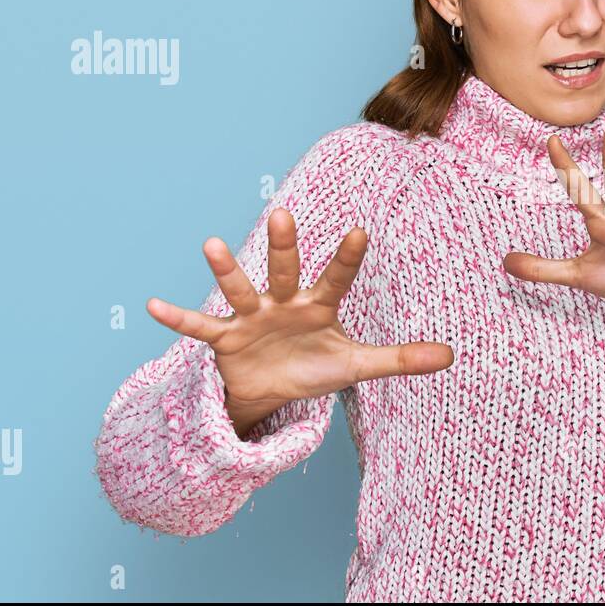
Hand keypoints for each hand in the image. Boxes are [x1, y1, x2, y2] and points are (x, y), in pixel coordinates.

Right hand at [147, 208, 453, 434]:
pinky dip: (178, 319)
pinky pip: (200, 329)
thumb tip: (451, 356)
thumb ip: (399, 358)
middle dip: (284, 247)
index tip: (358, 231)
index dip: (347, 258)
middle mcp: (283, 303)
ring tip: (211, 244)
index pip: (337, 279)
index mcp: (318, 306)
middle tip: (283, 213)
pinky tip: (153, 304)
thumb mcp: (356, 366)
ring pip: (239, 291)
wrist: (270, 392)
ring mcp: (251, 318)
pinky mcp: (225, 340)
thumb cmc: (314, 367)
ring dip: (227, 271)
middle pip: (285, 271)